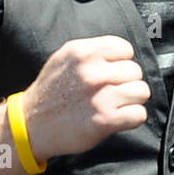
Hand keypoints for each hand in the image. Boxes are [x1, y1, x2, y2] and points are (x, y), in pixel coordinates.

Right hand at [21, 36, 150, 160]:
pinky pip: (139, 114)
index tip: (112, 74)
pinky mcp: (106, 120)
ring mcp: (101, 97)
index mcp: (83, 53)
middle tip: (111, 93)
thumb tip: (123, 53)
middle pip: (136, 71)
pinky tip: (117, 119)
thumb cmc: (50, 93)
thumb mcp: (64, 59)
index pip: (126, 49)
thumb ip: (92, 53)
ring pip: (142, 92)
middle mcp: (92, 72)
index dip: (122, 63)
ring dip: (132, 101)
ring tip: (115, 105)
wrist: (31, 125)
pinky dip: (132, 119)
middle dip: (126, 83)